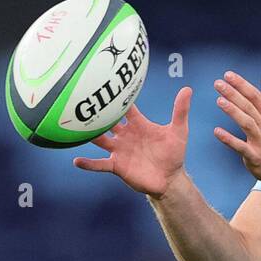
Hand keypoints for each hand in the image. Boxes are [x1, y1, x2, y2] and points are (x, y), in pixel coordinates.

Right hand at [72, 88, 190, 197]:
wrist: (170, 180)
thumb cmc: (174, 154)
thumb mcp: (179, 131)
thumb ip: (180, 111)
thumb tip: (187, 89)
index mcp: (137, 124)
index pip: (124, 106)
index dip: (116, 95)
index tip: (104, 81)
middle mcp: (125, 134)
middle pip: (107, 120)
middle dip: (97, 111)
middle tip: (81, 98)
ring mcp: (119, 150)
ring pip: (99, 139)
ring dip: (88, 134)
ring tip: (73, 126)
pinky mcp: (117, 166)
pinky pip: (99, 164)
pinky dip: (88, 163)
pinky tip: (76, 161)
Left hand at [213, 69, 260, 185]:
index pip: (255, 95)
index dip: (241, 84)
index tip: (228, 75)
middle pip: (249, 106)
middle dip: (233, 94)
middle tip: (218, 84)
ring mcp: (260, 141)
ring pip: (246, 123)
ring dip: (233, 112)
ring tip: (219, 101)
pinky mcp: (254, 156)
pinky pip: (240, 147)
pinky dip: (229, 139)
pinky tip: (217, 132)